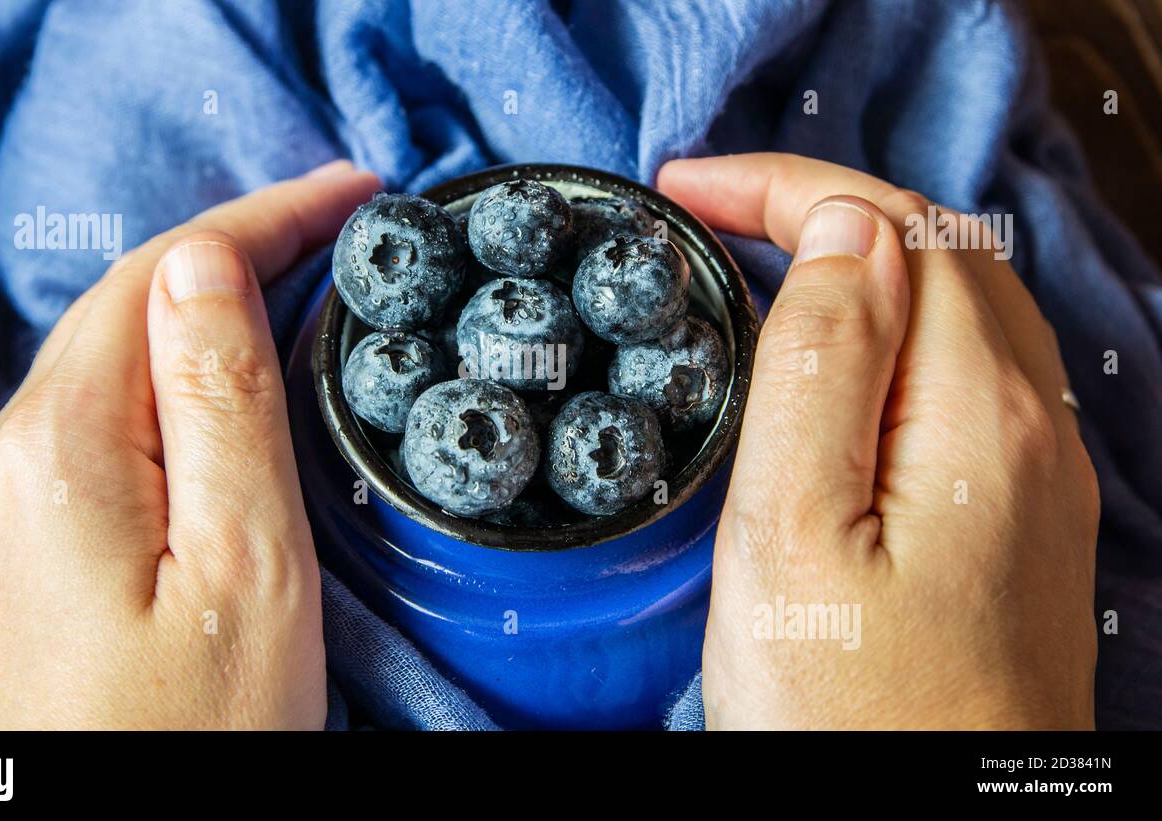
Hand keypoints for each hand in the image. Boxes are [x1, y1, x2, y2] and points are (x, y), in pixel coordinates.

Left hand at [0, 160, 378, 728]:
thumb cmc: (193, 736)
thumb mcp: (245, 565)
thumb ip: (221, 405)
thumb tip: (207, 268)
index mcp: (62, 449)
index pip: (164, 277)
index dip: (265, 221)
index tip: (356, 196)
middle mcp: (6, 464)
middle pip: (124, 311)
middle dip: (232, 254)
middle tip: (339, 235)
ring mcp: (0, 513)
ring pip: (106, 367)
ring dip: (198, 319)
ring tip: (293, 295)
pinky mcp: (18, 556)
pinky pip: (93, 430)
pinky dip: (164, 388)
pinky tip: (213, 399)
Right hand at [659, 153, 1098, 728]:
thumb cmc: (849, 713)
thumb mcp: (793, 532)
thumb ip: (821, 366)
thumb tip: (841, 232)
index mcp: (976, 417)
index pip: (898, 231)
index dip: (790, 186)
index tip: (688, 187)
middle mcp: (1033, 431)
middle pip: (942, 254)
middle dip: (823, 206)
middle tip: (711, 211)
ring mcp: (1036, 478)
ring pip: (958, 308)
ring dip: (860, 260)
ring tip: (758, 259)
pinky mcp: (1016, 521)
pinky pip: (962, 375)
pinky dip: (892, 328)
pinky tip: (836, 357)